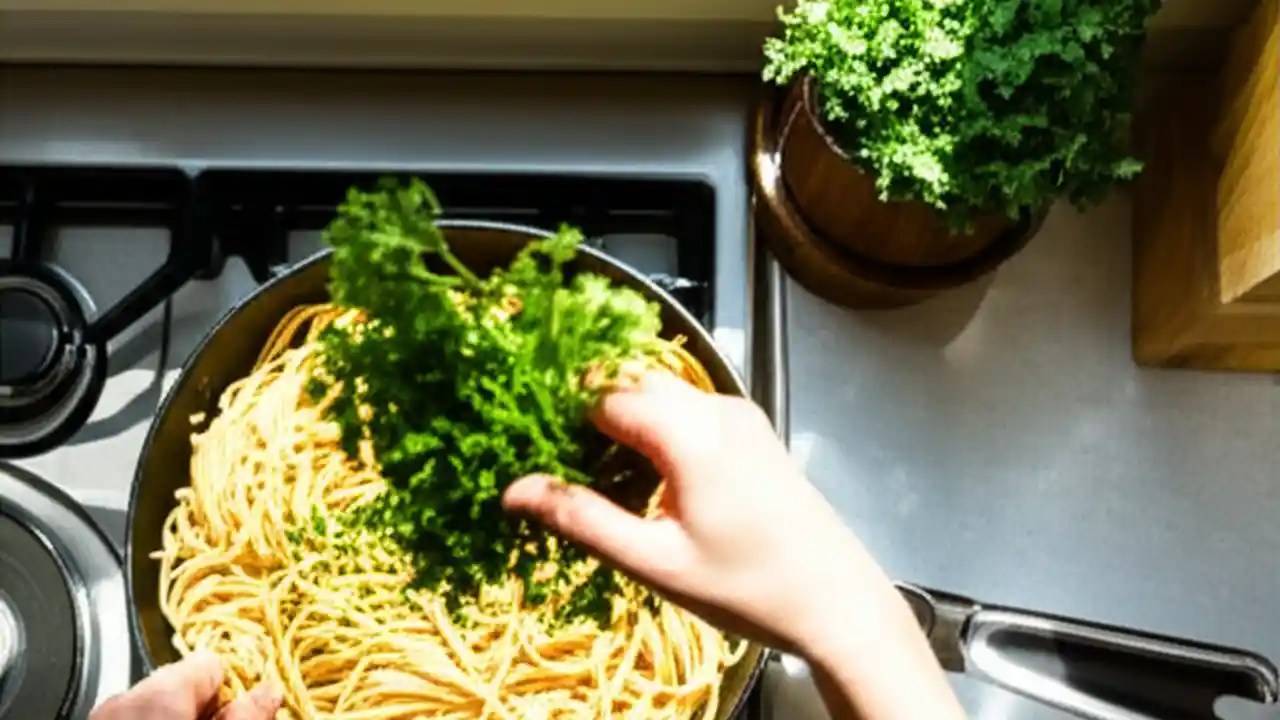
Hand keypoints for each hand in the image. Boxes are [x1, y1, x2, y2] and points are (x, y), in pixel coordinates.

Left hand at [90, 651, 280, 719]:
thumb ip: (246, 716)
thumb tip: (268, 691)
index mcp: (157, 692)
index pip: (209, 663)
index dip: (233, 687)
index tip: (242, 709)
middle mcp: (121, 700)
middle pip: (179, 686)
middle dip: (203, 706)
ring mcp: (99, 718)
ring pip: (151, 708)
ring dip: (173, 718)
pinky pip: (130, 719)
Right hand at [503, 372, 965, 718]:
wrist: (836, 600)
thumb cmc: (746, 586)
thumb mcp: (654, 561)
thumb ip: (583, 519)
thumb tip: (514, 490)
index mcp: (689, 430)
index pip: (602, 393)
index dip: (561, 415)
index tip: (534, 449)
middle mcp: (715, 406)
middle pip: (632, 381)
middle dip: (589, 413)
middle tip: (561, 465)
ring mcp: (738, 414)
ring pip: (660, 393)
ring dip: (623, 421)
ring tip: (600, 479)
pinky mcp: (751, 430)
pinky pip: (687, 410)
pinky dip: (655, 429)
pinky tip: (646, 479)